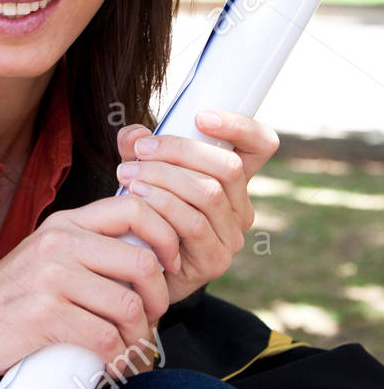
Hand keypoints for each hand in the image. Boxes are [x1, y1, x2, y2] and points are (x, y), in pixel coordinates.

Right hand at [0, 194, 181, 388]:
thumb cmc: (13, 301)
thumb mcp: (48, 256)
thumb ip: (89, 247)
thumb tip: (152, 256)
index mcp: (65, 222)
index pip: (136, 207)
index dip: (166, 237)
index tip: (170, 267)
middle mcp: (58, 242)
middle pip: (142, 261)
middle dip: (160, 298)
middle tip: (152, 321)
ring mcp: (50, 277)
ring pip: (129, 304)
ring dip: (140, 337)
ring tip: (131, 350)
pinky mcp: (44, 315)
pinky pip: (105, 337)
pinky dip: (118, 359)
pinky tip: (112, 366)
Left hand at [115, 110, 279, 303]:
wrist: (134, 271)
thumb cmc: (143, 215)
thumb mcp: (141, 173)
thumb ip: (138, 150)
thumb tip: (135, 135)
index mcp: (232, 180)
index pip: (261, 145)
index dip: (240, 126)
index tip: (201, 116)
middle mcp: (241, 208)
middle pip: (228, 167)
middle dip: (179, 151)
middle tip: (140, 150)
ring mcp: (231, 237)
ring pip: (209, 193)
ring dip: (163, 177)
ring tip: (127, 173)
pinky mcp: (214, 261)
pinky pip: (193, 224)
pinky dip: (162, 205)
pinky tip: (135, 199)